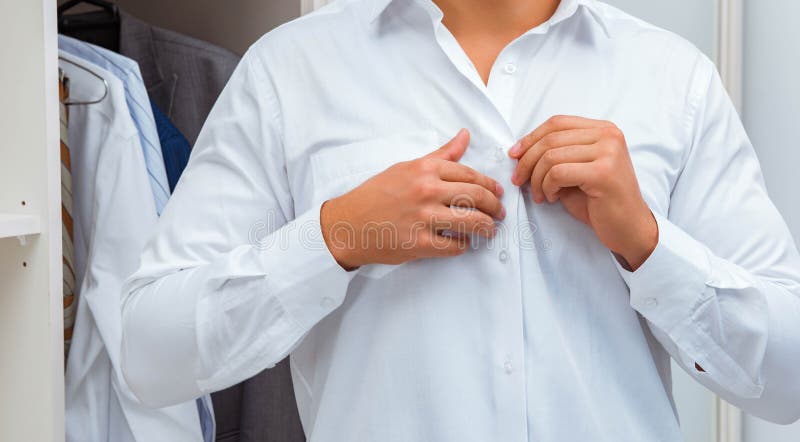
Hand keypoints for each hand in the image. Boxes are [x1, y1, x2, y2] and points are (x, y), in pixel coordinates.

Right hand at [321, 129, 505, 268]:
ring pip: (472, 222)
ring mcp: (424, 218)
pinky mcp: (420, 243)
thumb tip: (464, 136)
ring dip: (487, 228)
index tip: (497, 193)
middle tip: (499, 214)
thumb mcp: (406, 167)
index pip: (470, 174)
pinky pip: (455, 246)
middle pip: (477, 197)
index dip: (490, 185)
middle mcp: (427, 190)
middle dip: (494, 207)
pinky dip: (464, 246)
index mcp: (425, 169)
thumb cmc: (376, 194)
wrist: (349, 223)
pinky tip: (463, 243)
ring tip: (489, 230)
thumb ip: (440, 155)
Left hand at [509, 115, 656, 269]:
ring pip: (551, 156)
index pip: (557, 123)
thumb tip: (520, 150)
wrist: (629, 228)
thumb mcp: (576, 169)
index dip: (530, 138)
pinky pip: (557, 173)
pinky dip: (547, 187)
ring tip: (540, 194)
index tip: (515, 155)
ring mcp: (608, 152)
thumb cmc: (600, 201)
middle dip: (527, 161)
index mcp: (603, 129)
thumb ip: (556, 154)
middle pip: (551, 138)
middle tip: (519, 180)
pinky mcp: (603, 173)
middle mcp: (609, 135)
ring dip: (536, 179)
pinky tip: (553, 197)